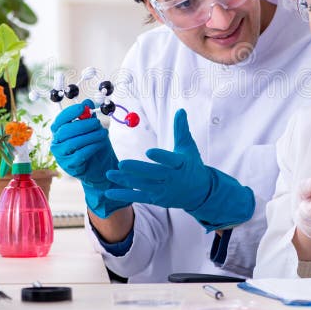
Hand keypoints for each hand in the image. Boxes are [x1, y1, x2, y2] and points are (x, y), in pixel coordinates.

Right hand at [50, 99, 129, 217]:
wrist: (100, 167)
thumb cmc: (93, 145)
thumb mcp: (92, 128)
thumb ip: (88, 116)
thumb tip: (88, 102)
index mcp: (59, 131)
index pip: (60, 120)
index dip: (70, 112)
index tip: (82, 107)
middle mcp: (56, 143)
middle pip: (65, 131)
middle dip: (83, 125)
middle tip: (97, 123)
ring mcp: (61, 156)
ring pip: (73, 143)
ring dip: (90, 136)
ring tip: (103, 133)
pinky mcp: (70, 166)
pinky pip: (79, 155)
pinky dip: (91, 147)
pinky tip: (99, 144)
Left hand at [105, 109, 254, 231]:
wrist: (201, 192)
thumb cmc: (192, 165)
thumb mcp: (188, 147)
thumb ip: (181, 129)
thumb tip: (180, 110)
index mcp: (181, 164)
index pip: (171, 160)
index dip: (161, 157)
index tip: (149, 152)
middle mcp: (172, 179)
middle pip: (153, 174)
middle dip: (137, 169)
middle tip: (121, 164)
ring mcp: (164, 191)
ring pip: (143, 185)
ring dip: (125, 181)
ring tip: (110, 173)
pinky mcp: (157, 199)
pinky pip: (138, 197)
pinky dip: (124, 195)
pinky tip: (109, 192)